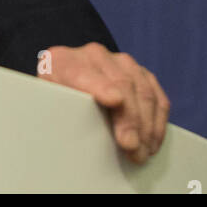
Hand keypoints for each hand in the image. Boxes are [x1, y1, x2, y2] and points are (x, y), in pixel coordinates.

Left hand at [38, 42, 169, 162]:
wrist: (67, 83)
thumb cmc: (56, 101)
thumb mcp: (49, 105)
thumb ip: (58, 111)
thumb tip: (70, 137)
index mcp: (63, 61)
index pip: (81, 72)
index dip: (100, 86)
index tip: (113, 100)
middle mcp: (93, 55)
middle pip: (120, 84)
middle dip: (129, 119)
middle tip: (131, 147)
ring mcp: (120, 60)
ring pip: (143, 92)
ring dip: (146, 126)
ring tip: (142, 152)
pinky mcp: (141, 73)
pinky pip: (157, 98)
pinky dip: (157, 123)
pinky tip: (151, 142)